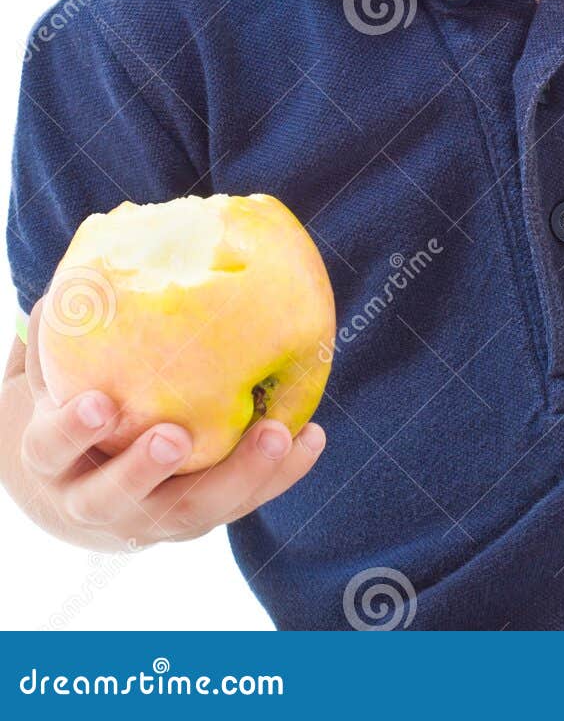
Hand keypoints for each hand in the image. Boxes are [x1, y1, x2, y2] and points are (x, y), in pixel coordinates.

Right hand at [18, 300, 325, 549]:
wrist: (80, 481)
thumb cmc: (75, 397)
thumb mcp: (59, 369)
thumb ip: (71, 323)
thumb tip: (105, 245)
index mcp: (54, 459)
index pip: (51, 448)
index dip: (71, 430)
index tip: (98, 403)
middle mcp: (96, 501)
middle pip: (119, 499)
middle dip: (146, 469)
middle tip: (175, 436)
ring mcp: (148, 519)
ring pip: (190, 512)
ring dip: (235, 476)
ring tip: (274, 433)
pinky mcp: (196, 519)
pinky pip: (238, 503)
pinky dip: (275, 474)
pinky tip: (311, 438)